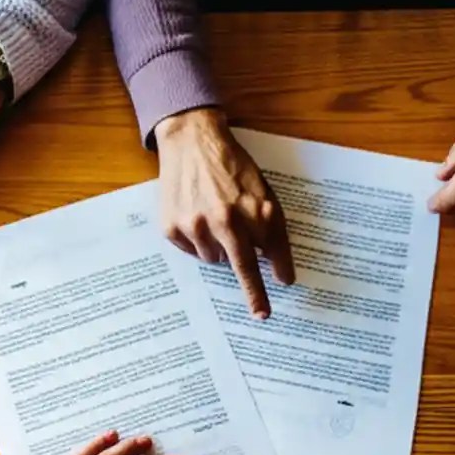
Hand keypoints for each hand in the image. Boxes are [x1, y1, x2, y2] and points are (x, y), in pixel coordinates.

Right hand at [155, 108, 294, 317]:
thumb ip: (270, 226)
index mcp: (253, 209)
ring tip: (214, 220)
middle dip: (254, 293)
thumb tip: (275, 265)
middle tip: (262, 313)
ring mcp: (196, 225)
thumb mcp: (261, 190)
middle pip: (242, 267)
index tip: (281, 293)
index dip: (278, 273)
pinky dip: (197, 242)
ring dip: (218, 248)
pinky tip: (196, 217)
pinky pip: (191, 252)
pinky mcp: (173, 228)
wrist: (192, 141)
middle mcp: (226, 219)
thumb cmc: (231, 166)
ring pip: (214, 260)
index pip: (271, 251)